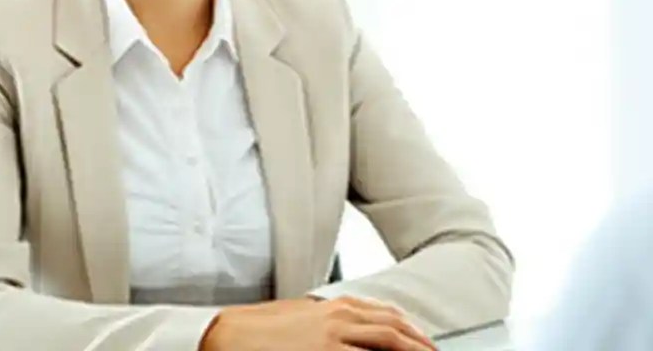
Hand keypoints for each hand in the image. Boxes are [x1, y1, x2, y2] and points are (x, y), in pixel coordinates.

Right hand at [200, 296, 436, 350]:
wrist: (228, 334)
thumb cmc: (261, 330)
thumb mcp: (303, 318)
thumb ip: (330, 322)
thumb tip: (349, 334)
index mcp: (337, 307)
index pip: (388, 316)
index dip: (411, 331)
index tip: (425, 344)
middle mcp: (341, 317)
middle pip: (395, 330)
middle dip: (420, 345)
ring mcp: (335, 337)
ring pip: (388, 342)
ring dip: (412, 350)